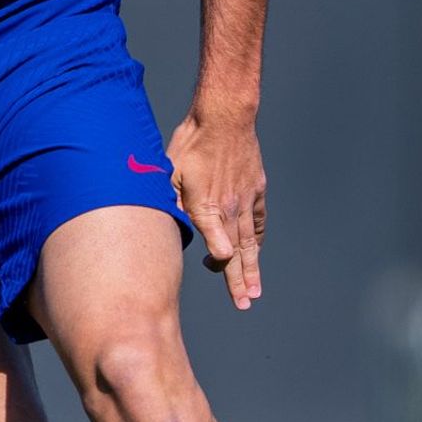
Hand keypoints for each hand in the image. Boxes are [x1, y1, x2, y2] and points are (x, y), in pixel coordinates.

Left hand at [166, 105, 264, 307]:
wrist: (225, 117)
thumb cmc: (191, 143)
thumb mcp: (169, 171)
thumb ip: (168, 201)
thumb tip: (163, 224)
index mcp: (207, 206)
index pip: (217, 242)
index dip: (217, 260)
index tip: (214, 268)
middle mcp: (230, 208)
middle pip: (237, 251)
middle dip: (239, 280)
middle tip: (244, 303)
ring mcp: (246, 200)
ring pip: (251, 242)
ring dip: (252, 268)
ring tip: (255, 291)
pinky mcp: (256, 190)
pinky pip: (258, 221)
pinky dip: (257, 239)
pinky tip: (255, 252)